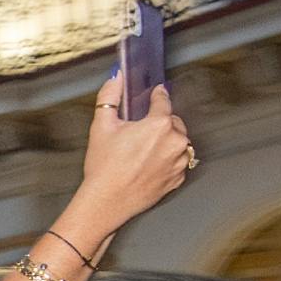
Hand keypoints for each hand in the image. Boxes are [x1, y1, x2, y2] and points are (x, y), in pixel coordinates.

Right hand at [77, 73, 193, 235]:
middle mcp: (175, 142)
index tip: (156, 93)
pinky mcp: (178, 179)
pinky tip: (148, 165)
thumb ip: (109, 96)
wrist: (106, 202)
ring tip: (143, 151)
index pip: (163, 101)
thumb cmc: (104, 167)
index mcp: (159, 124)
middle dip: (160, 123)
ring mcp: (179, 162)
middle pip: (173, 122)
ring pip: (178, 142)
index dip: (157, 96)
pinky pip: (178, 162)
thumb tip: (115, 78)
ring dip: (166, 142)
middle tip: (139, 132)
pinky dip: (168, 160)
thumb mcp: (101, 126)